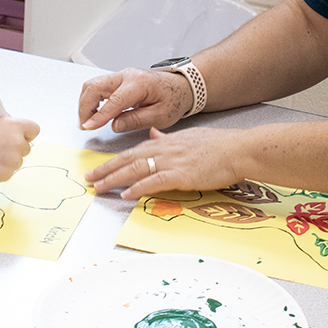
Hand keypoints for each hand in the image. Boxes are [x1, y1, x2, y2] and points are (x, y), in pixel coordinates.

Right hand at [0, 111, 38, 182]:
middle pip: (26, 147)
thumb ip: (5, 121)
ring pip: (17, 160)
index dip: (27, 132)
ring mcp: (13, 160)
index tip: (19, 134)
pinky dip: (0, 169)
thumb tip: (13, 123)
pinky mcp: (7, 173)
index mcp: (15, 126)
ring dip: (7, 159)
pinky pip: (8, 171)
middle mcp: (18, 142)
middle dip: (15, 147)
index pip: (34, 129)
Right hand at [78, 68, 193, 132]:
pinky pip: (97, 86)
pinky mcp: (117, 79)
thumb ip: (136, 120)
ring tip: (88, 121)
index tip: (88, 127)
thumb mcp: (160, 116)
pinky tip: (93, 113)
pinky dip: (90, 99)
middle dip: (85, 107)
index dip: (98, 115)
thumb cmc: (173, 99)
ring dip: (86, 103)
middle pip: (95, 86)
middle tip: (85, 126)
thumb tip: (114, 126)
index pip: (113, 100)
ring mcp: (121, 75)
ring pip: (92, 85)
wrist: (180, 87)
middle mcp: (127, 75)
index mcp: (139, 83)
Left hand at [85, 126, 241, 199]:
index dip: (114, 160)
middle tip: (89, 178)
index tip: (100, 167)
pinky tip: (127, 193)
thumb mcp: (188, 137)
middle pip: (128, 159)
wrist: (237, 149)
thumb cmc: (218, 146)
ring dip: (115, 178)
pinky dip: (139, 187)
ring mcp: (172, 161)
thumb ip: (168, 138)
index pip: (133, 151)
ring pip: (136, 169)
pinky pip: (155, 181)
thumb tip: (154, 133)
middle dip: (106, 169)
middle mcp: (164, 149)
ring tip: (99, 187)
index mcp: (165, 142)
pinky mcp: (181, 174)